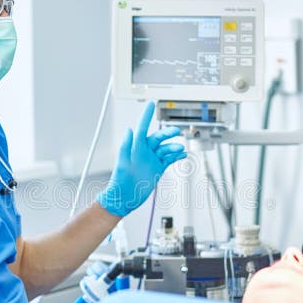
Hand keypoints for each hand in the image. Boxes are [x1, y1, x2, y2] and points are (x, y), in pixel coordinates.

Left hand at [97, 102, 185, 216]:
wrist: (124, 198)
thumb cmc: (120, 181)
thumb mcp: (122, 162)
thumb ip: (126, 145)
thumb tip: (129, 130)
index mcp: (135, 147)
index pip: (142, 127)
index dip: (146, 116)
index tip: (151, 104)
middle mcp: (144, 152)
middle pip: (158, 138)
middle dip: (168, 133)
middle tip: (176, 131)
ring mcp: (152, 160)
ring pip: (166, 149)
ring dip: (173, 147)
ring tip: (180, 148)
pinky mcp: (157, 169)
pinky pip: (169, 160)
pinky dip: (176, 156)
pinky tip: (182, 154)